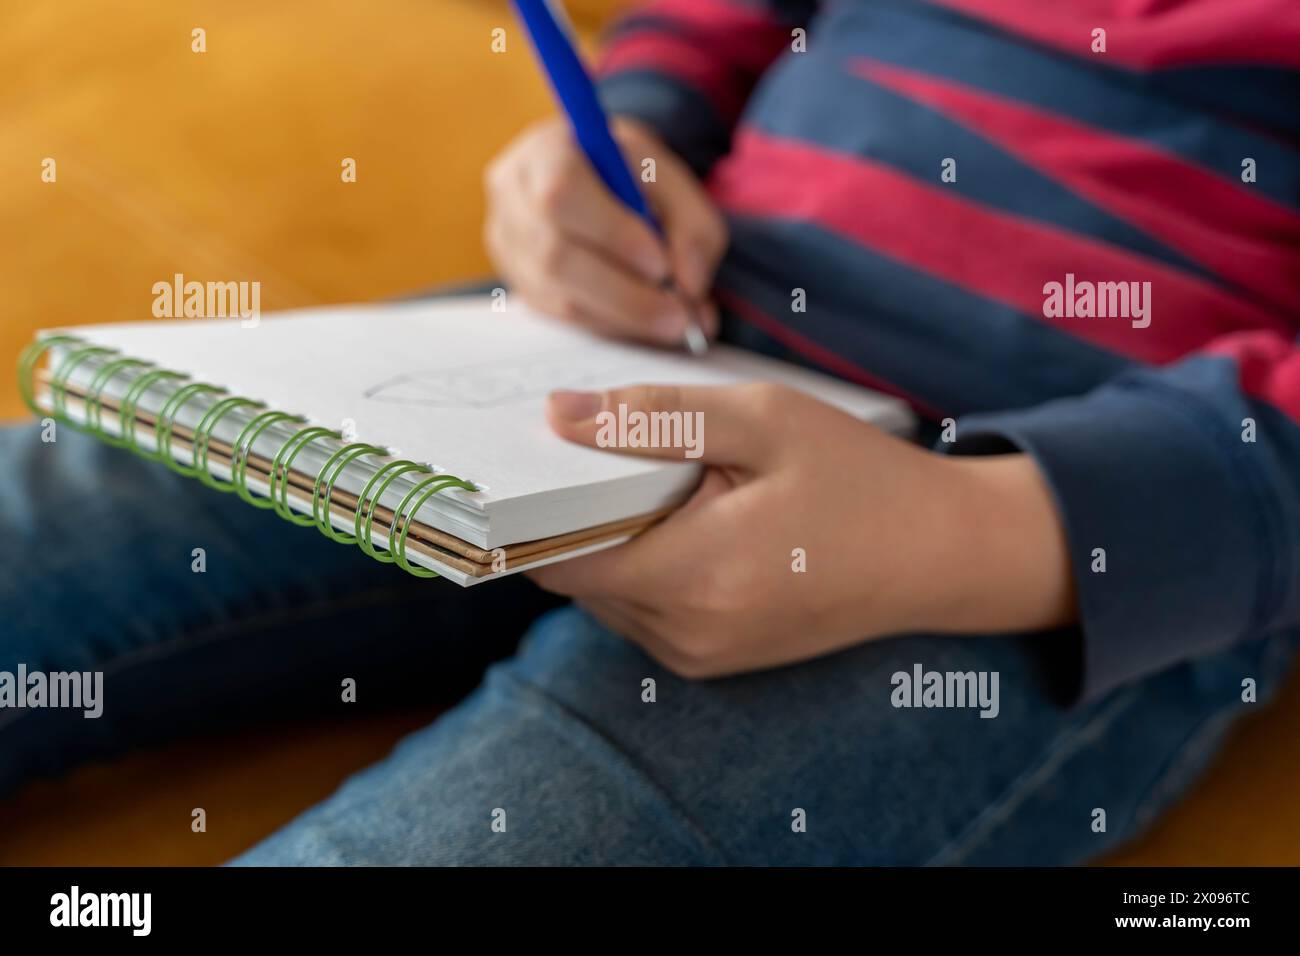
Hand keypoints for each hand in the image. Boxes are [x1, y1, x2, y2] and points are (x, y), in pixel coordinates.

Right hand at [483, 116, 727, 345]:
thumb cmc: (631, 176)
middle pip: (555, 255)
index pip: (563, 194)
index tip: (660, 264)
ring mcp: (508, 244)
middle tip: (678, 316)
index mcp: (546, 151)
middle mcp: (513, 198)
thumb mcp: (672, 181)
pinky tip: (643, 323)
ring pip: (557, 294)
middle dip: (624, 293)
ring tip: (672, 324)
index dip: (612, 234)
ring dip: (621, 316)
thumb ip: (693, 227)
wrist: (594, 179)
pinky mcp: (518, 282)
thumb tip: (691, 283)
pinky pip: (560, 315)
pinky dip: (609, 324)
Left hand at [528, 384, 1076, 677]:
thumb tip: (557, 416)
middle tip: (620, 455)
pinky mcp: (713, 661)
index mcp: (695, 577)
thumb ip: (654, 417)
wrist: (941, 554)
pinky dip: (649, 567)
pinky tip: (695, 523)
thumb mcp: (762, 420)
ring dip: (618, 542)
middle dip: (583, 516)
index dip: (540, 506)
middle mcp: (687, 634)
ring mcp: (700, 657)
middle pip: (580, 576)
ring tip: (674, 487)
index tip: (544, 457)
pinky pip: (645, 612)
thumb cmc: (860, 478)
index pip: (559, 557)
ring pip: (607, 596)